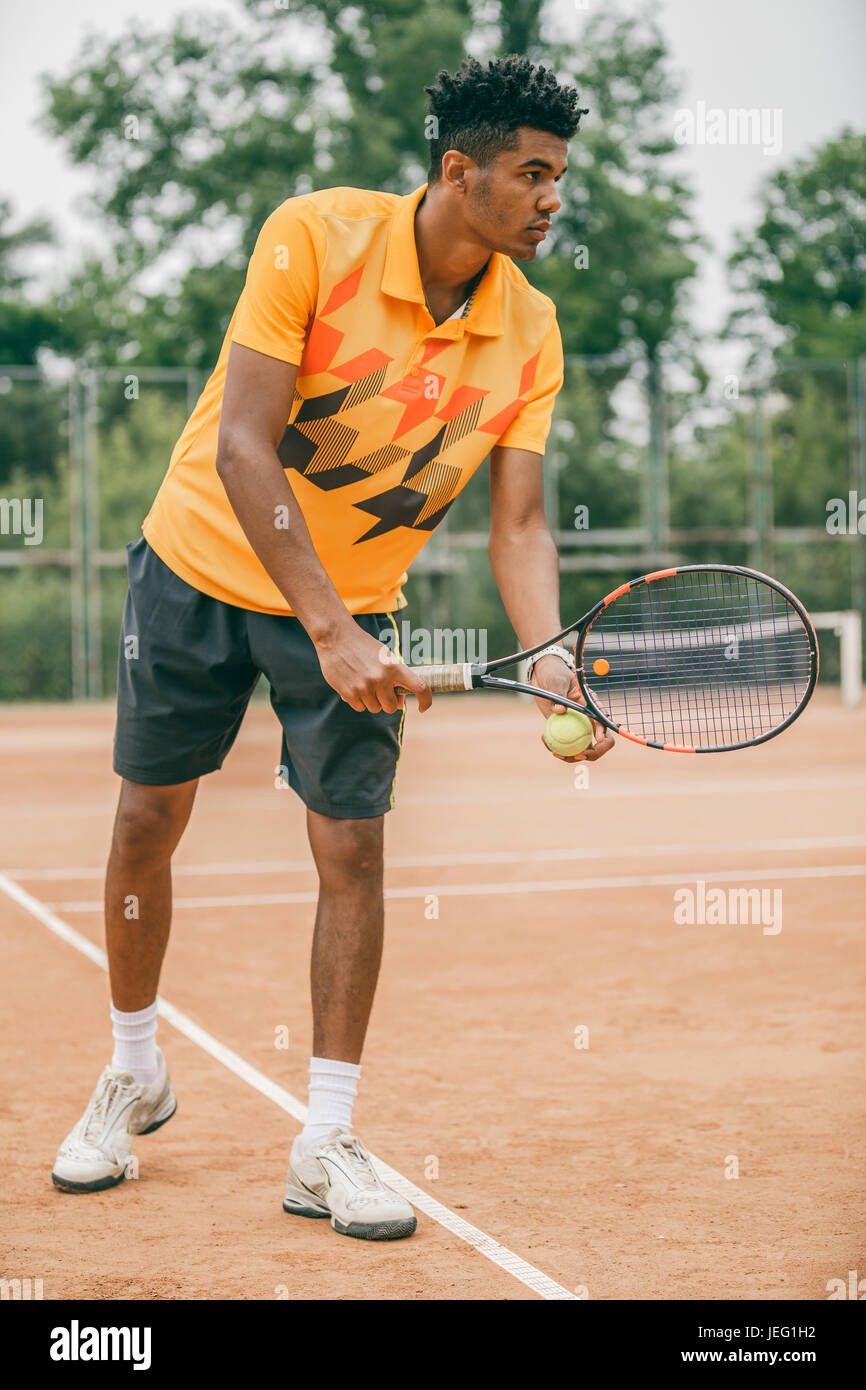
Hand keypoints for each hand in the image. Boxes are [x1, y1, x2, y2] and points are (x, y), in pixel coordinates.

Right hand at [316, 622, 431, 713]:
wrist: (335, 637)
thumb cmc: (363, 647)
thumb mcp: (384, 657)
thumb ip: (395, 678)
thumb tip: (399, 704)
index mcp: (394, 667)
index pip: (420, 687)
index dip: (426, 701)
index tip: (423, 708)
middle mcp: (381, 679)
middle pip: (391, 707)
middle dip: (387, 701)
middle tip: (379, 689)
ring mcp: (364, 687)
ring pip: (374, 708)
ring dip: (371, 700)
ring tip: (363, 682)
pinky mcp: (349, 693)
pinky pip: (359, 707)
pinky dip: (357, 700)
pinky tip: (353, 684)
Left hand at [531, 654, 614, 764]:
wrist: (543, 674)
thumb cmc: (554, 674)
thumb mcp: (557, 682)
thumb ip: (559, 696)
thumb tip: (559, 710)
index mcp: (591, 706)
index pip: (603, 722)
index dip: (604, 733)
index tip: (597, 741)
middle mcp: (587, 719)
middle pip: (598, 743)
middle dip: (592, 753)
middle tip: (578, 756)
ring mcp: (576, 726)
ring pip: (580, 748)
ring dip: (571, 756)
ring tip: (557, 754)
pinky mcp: (563, 729)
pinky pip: (563, 744)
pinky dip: (556, 747)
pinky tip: (545, 742)